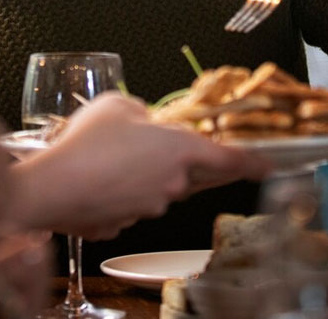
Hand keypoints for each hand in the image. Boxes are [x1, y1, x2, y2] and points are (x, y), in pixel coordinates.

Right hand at [9, 93, 268, 239]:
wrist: (56, 187)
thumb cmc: (88, 142)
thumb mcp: (116, 105)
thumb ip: (138, 109)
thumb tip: (141, 118)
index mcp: (180, 150)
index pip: (230, 158)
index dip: (254, 160)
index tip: (271, 163)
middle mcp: (174, 183)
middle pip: (198, 175)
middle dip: (199, 164)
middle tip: (190, 152)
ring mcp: (151, 207)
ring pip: (162, 188)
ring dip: (150, 173)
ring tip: (115, 154)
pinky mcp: (127, 223)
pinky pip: (134, 202)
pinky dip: (125, 190)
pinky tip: (100, 176)